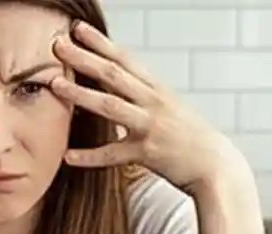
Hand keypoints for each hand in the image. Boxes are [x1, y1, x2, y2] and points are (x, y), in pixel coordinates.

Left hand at [50, 21, 249, 192]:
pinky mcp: (147, 154)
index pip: (125, 59)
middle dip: (84, 58)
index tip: (78, 29)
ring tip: (54, 84)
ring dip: (80, 94)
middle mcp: (153, 103)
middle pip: (113, 75)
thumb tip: (117, 84)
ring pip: (110, 106)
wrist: (216, 166)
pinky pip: (113, 154)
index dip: (101, 43)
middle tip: (57, 45)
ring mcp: (150, 127)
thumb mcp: (171, 108)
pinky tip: (68, 155)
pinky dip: (90, 156)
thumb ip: (144, 95)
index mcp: (157, 90)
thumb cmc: (191, 138)